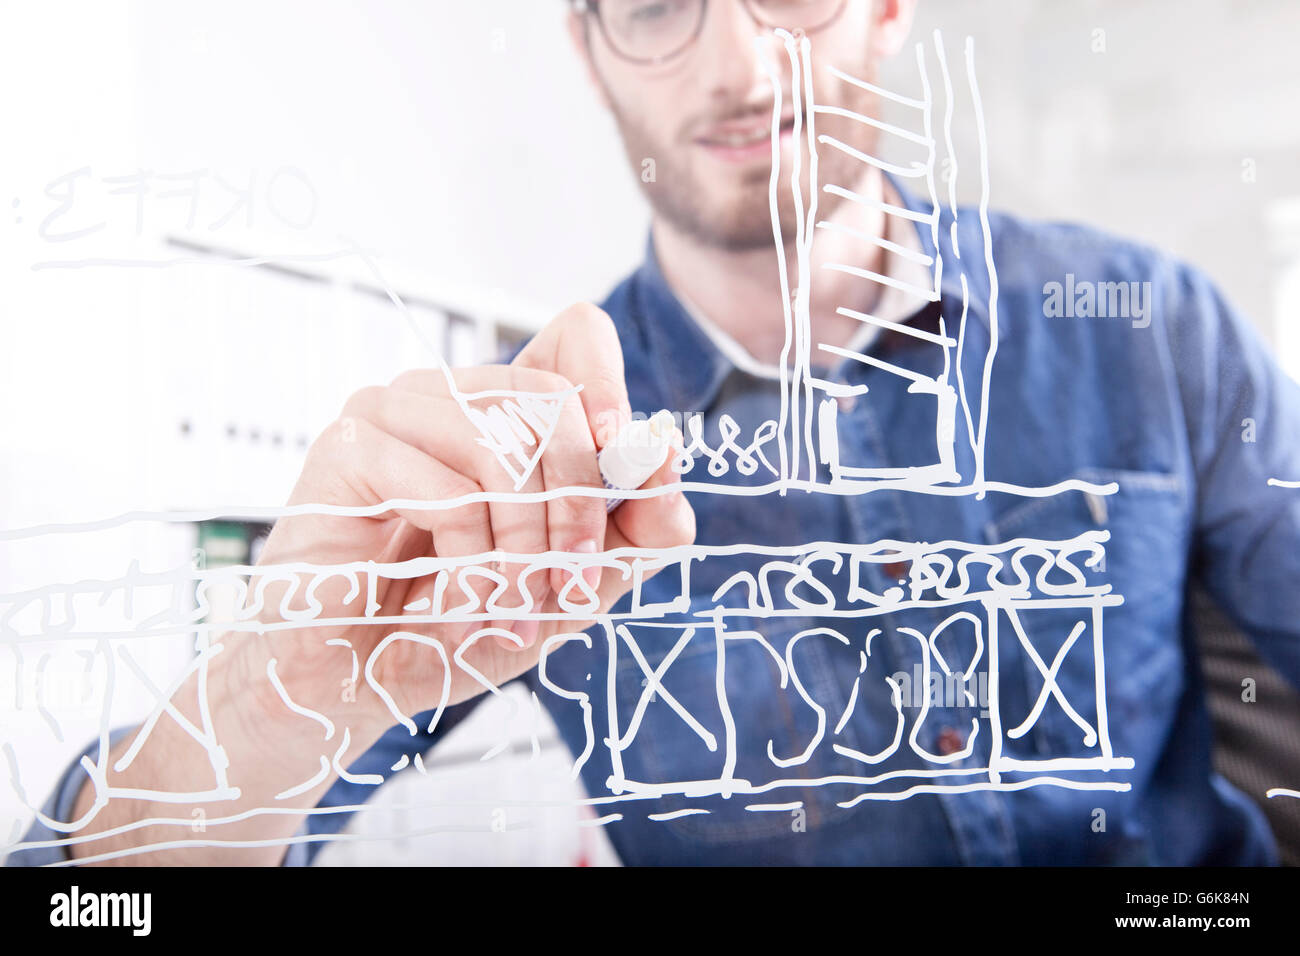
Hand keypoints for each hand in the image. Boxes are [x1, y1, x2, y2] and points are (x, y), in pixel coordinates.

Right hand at [228, 303, 694, 734]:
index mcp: (509, 408)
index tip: (623, 457)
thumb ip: (635, 528)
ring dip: (520, 548)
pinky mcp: (350, 446)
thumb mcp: (576, 582)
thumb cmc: (464, 619)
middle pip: (552, 399)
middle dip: (576, 507)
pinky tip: (459, 608)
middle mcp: (453, 391)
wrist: (360, 677)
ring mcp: (396, 408)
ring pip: (500, 446)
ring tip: (508, 607)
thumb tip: (667, 454)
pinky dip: (468, 565)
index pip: (577, 335)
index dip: (609, 385)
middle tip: (567, 582)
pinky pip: (446, 490)